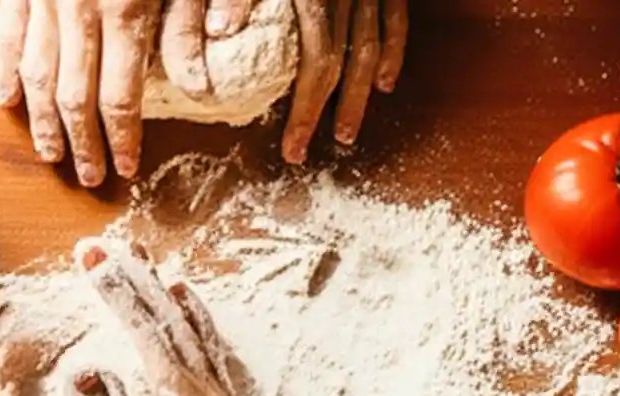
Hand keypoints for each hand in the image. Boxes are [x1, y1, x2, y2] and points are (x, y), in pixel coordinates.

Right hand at [0, 0, 229, 185]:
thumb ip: (191, 22)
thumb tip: (201, 86)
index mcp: (124, 9)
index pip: (119, 98)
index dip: (122, 140)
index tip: (128, 169)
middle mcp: (76, 10)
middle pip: (74, 97)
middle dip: (82, 144)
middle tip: (89, 177)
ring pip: (34, 73)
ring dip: (42, 120)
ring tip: (52, 154)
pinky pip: (4, 32)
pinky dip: (4, 69)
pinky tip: (8, 100)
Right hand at [67, 241, 270, 395]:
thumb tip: (80, 372)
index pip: (141, 330)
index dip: (113, 290)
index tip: (89, 254)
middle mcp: (205, 393)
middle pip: (165, 320)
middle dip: (132, 279)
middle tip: (102, 245)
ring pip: (190, 330)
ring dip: (163, 293)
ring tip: (148, 262)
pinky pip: (211, 352)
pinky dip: (197, 321)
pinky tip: (192, 313)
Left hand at [284, 0, 408, 162]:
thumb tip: (223, 30)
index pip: (316, 63)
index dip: (305, 110)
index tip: (293, 147)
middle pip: (338, 66)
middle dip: (320, 113)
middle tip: (301, 151)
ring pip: (369, 50)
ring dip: (357, 96)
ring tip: (344, 133)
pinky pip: (396, 20)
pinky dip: (393, 53)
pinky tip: (385, 83)